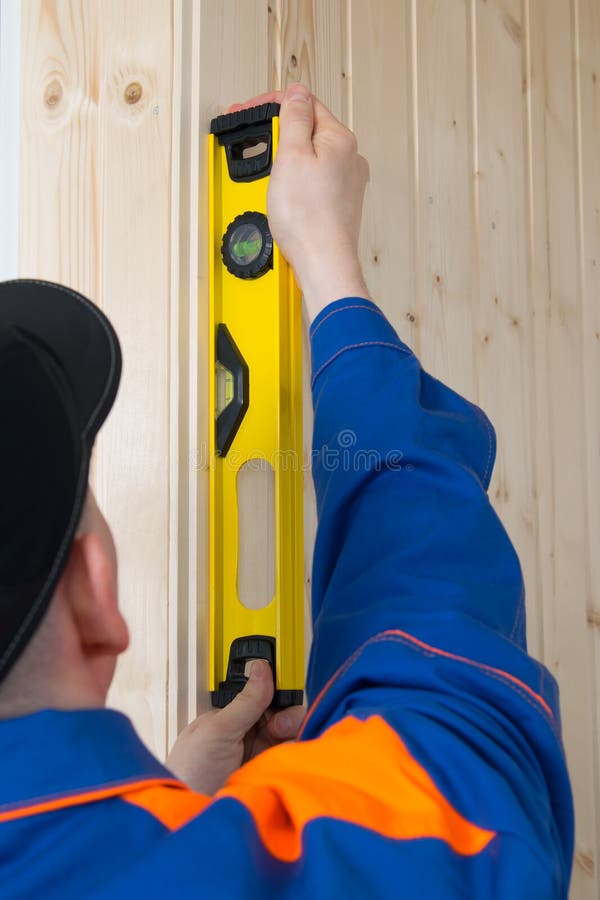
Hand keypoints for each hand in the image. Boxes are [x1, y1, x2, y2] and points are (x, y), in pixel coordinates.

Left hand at [166, 660, 304, 794]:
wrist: (191, 818)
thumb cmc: (190, 774)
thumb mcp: (217, 731)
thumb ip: (245, 702)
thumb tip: (261, 668)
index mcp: (231, 716)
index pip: (263, 693)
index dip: (277, 689)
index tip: (286, 690)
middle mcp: (248, 733)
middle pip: (282, 712)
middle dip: (287, 714)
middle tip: (279, 727)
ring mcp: (260, 755)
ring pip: (291, 734)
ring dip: (291, 734)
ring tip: (278, 748)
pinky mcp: (271, 776)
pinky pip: (291, 758)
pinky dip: (295, 755)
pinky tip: (288, 758)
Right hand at [224, 86, 370, 320]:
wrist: (323, 263)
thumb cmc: (308, 218)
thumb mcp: (291, 155)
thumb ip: (294, 118)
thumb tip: (297, 93)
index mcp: (340, 139)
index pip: (305, 104)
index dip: (273, 104)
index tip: (250, 111)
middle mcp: (350, 158)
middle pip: (308, 130)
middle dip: (279, 134)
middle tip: (256, 145)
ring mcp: (348, 183)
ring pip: (311, 157)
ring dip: (287, 160)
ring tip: (271, 176)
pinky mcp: (341, 203)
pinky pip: (315, 181)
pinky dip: (297, 182)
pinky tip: (286, 197)